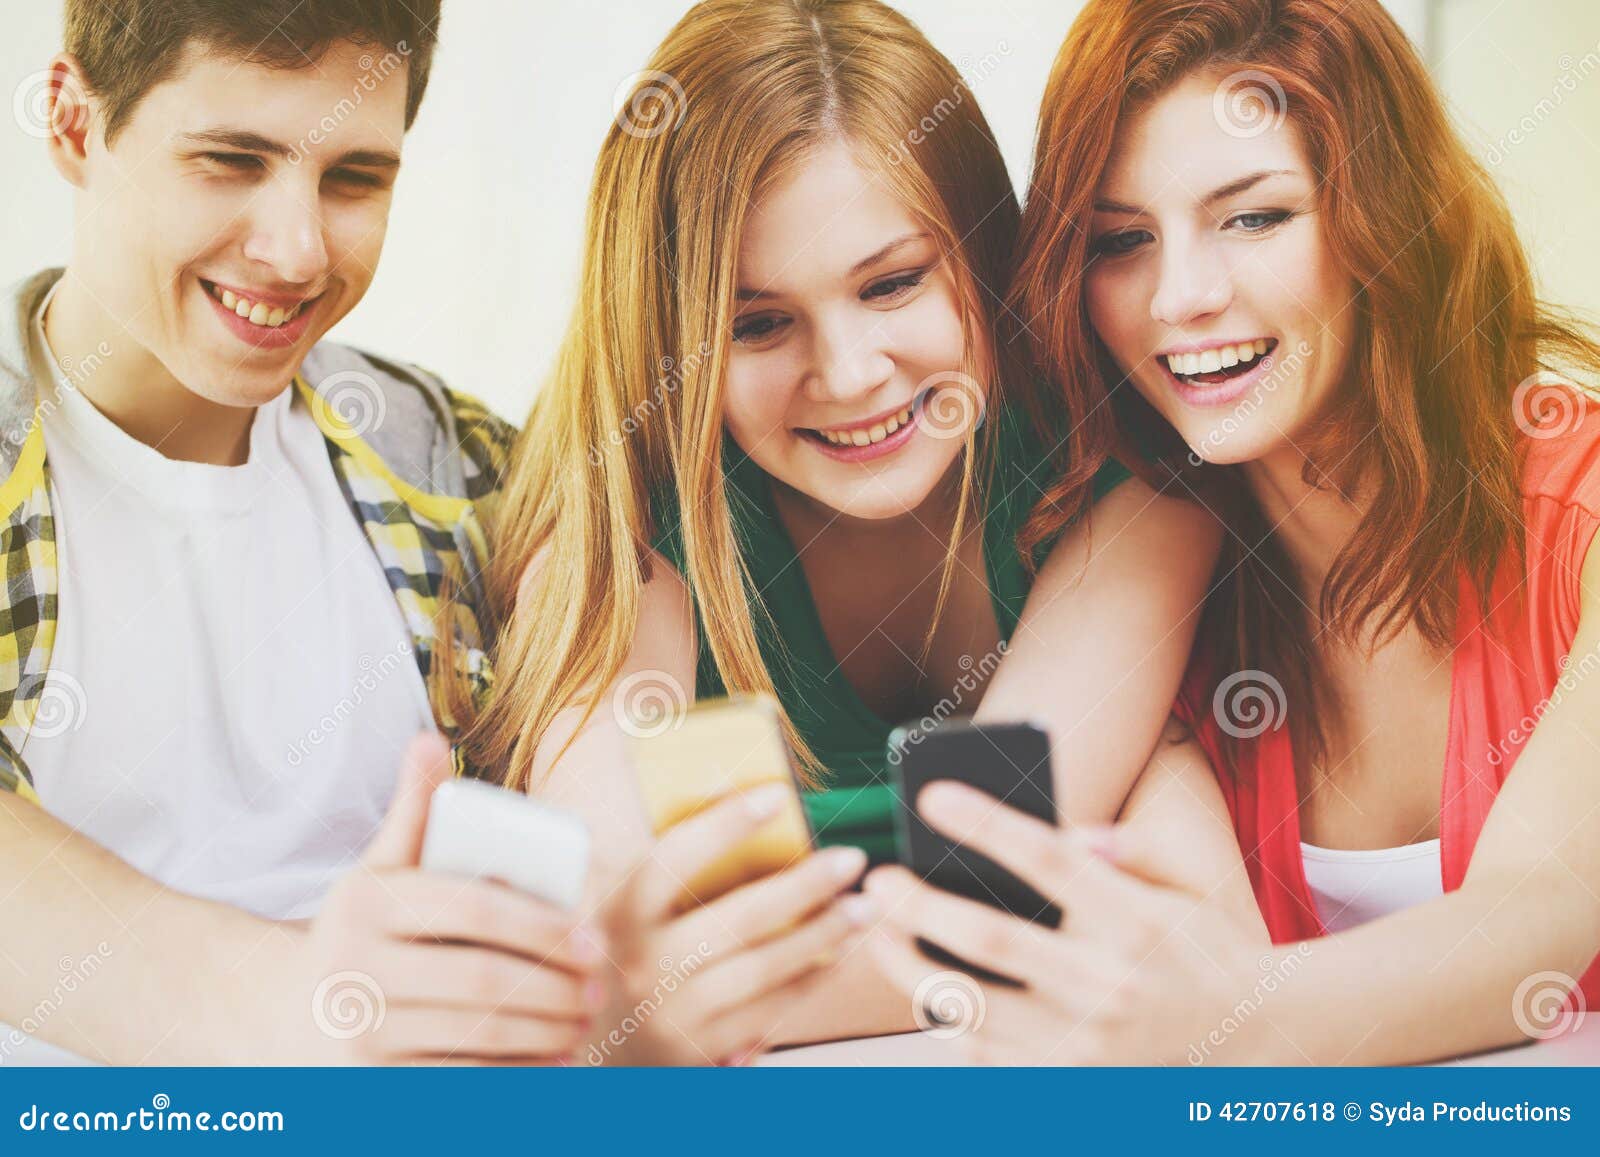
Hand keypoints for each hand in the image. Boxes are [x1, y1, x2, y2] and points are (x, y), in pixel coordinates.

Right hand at [266, 733, 607, 1063]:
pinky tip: (555, 1062)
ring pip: (474, 1035)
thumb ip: (412, 809)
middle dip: (554, 985)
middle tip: (603, 985)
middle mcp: (353, 969)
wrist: (291, 1013)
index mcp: (364, 904)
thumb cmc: (364, 928)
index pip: (473, 910)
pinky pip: (459, 1080)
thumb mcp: (378, 867)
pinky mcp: (372, 1083)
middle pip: (480, 980)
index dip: (542, 925)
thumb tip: (429, 738)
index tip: (594, 938)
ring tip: (587, 1020)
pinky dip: (515, 1075)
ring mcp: (359, 1033)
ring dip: (545, 1032)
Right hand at [586, 785, 875, 1065]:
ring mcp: (670, 1013)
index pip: (671, 860)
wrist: (594, 1057)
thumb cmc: (621, 962)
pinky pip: (768, 1012)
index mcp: (617, 916)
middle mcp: (640, 965)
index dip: (723, 825)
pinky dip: (809, 981)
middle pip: (737, 918)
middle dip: (803, 887)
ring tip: (862, 906)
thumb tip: (728, 789)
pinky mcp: (699, 1052)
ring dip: (822, 935)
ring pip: (762, 969)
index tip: (775, 796)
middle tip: (850, 859)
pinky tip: (837, 953)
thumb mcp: (621, 910)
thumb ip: (667, 861)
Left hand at [862, 780, 1275, 1064]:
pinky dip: (942, 1019)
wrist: (1249, 1037)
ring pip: (971, 1007)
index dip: (985, 823)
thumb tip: (1058, 829)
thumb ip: (1123, 846)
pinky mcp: (1067, 1080)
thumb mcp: (1183, 881)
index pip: (1048, 859)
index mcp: (1134, 919)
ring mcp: (1085, 1042)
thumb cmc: (1201, 943)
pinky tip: (916, 985)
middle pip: (991, 939)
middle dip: (921, 906)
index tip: (931, 795)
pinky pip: (983, 1054)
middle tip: (881, 878)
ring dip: (909, 967)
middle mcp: (1107, 983)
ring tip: (878, 931)